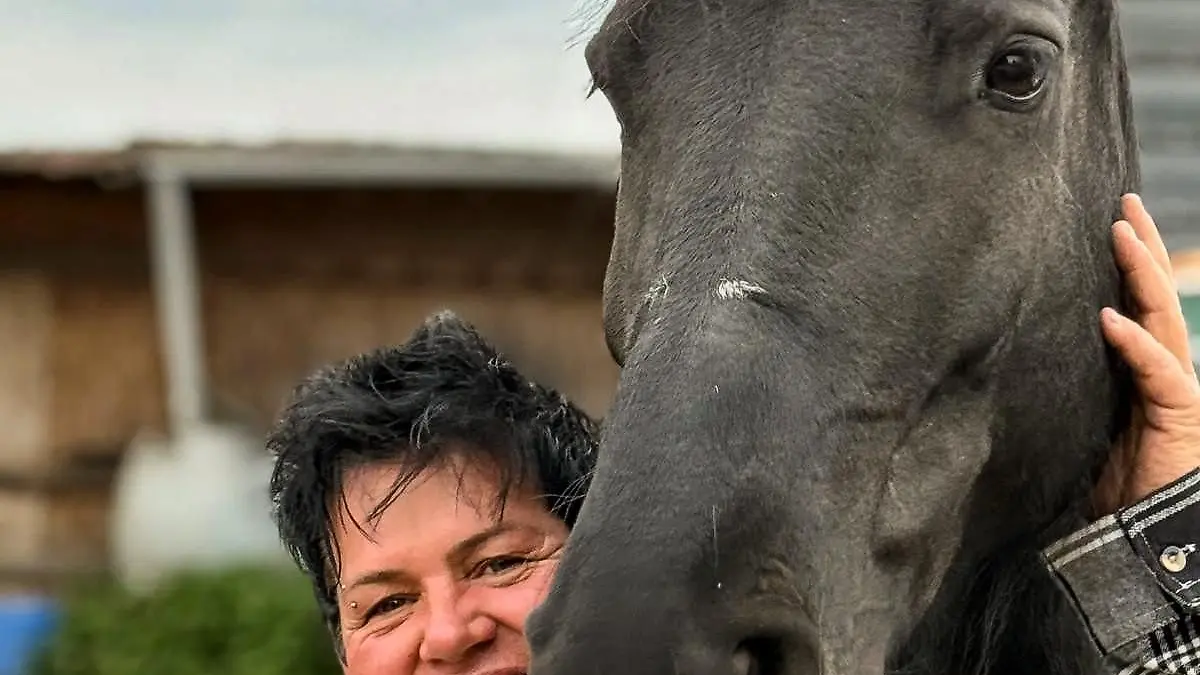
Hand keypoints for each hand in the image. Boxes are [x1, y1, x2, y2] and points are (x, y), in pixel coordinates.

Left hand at [1093, 194, 1199, 516]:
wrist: (1137, 537)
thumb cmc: (1101, 484)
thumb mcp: (1071, 421)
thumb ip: (1061, 386)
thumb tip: (1006, 353)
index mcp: (1138, 371)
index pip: (1135, 306)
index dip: (1126, 266)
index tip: (1108, 221)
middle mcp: (1162, 373)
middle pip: (1155, 300)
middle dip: (1142, 250)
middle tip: (1124, 203)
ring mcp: (1177, 393)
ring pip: (1164, 322)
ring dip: (1144, 276)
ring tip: (1124, 233)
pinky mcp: (1180, 418)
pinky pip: (1161, 374)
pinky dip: (1136, 345)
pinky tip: (1111, 319)